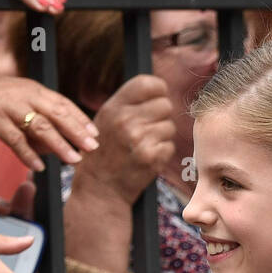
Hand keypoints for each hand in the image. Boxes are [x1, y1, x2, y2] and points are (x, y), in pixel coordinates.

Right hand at [0, 73, 99, 170]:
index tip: (95, 135)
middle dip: (76, 132)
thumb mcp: (21, 100)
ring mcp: (10, 108)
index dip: (80, 119)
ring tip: (73, 160)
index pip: (63, 103)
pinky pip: (14, 139)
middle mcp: (25, 96)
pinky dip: (28, 154)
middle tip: (92, 148)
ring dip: (59, 144)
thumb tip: (59, 145)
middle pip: (57, 114)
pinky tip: (39, 166)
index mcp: (34, 90)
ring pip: (40, 126)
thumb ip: (40, 118)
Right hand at [77, 75, 174, 206]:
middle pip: (165, 104)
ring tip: (143, 145)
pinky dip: (162, 152)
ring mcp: (140, 140)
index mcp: (114, 108)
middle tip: (148, 129)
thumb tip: (160, 88)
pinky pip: (171, 146)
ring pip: (170, 126)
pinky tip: (147, 157)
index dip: (158, 89)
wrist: (100, 189)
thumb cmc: (104, 153)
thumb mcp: (105, 121)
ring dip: (162, 136)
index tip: (157, 97)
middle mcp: (126, 121)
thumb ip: (128, 103)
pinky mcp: (153, 158)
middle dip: (161, 116)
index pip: (147, 83)